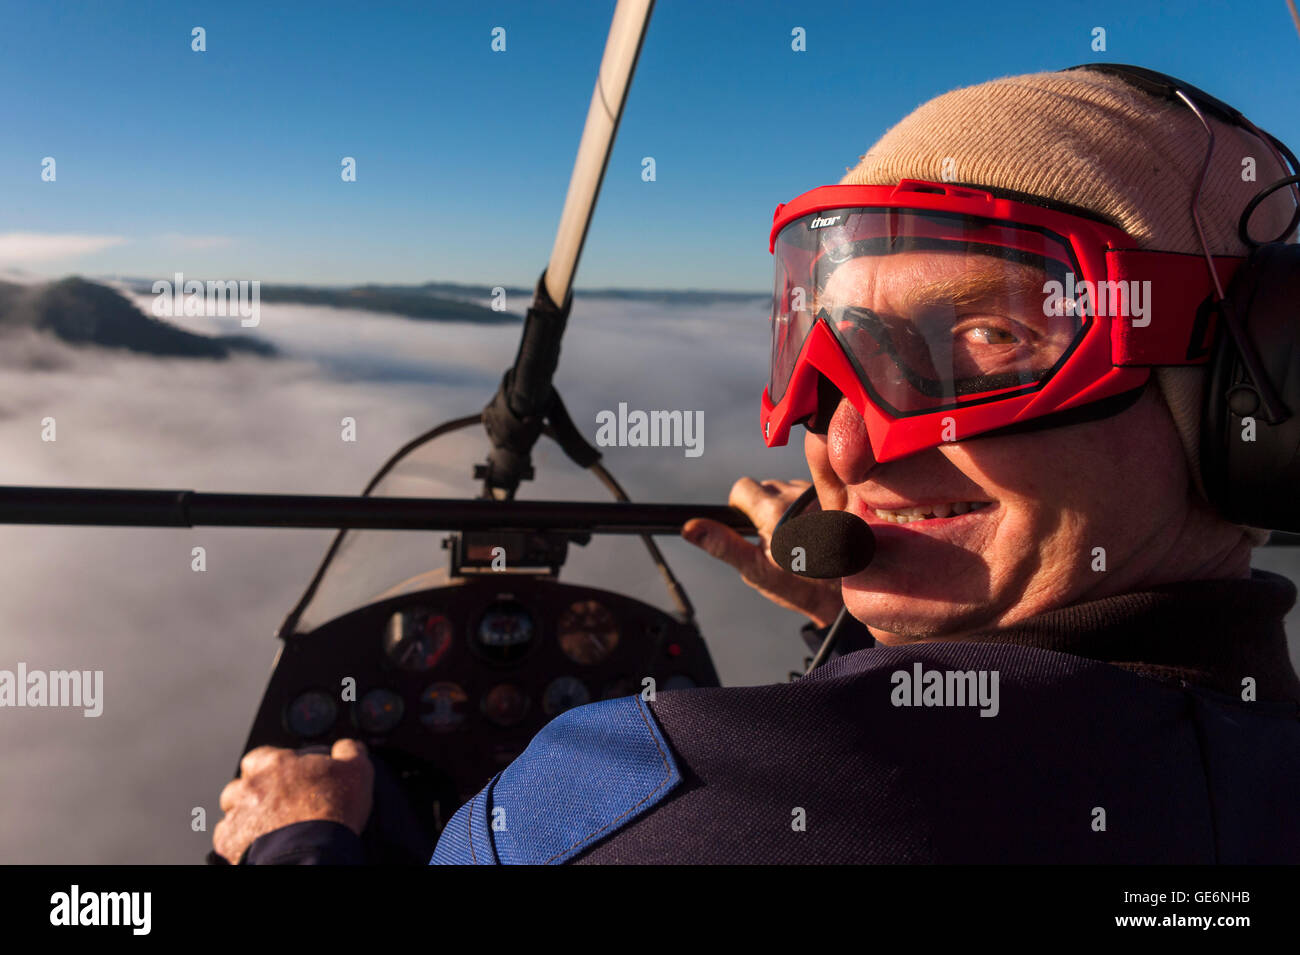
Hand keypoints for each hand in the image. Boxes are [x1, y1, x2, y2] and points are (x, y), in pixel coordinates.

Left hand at [213, 738, 373, 863]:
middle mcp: (250, 786)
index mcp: (276, 764)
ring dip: (248, 816)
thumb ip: (349, 751)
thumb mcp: (356, 771)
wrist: (311, 854)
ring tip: (270, 828)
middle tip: (279, 805)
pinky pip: (229, 838)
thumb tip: (347, 746)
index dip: (274, 766)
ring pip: (234, 811)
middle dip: (256, 792)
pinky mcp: (230, 842)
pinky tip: (261, 845)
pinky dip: (241, 841)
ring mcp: (238, 815)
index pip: (263, 755)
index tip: (288, 776)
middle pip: (242, 783)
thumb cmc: (331, 811)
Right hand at [683, 477, 842, 627]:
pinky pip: (808, 493)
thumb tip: (690, 528)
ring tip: (798, 537)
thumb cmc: (801, 585)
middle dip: (763, 507)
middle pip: (764, 486)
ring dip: (786, 506)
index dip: (739, 507)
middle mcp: (797, 496)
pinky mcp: (836, 496)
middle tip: (776, 538)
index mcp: (773, 512)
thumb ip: (722, 544)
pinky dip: (806, 507)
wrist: (850, 591)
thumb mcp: (756, 571)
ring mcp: (819, 494)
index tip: (750, 527)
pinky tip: (815, 531)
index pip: (741, 488)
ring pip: (786, 489)